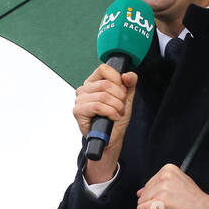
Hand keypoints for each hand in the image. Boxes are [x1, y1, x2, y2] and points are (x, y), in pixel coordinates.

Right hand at [74, 64, 137, 182]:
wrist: (111, 138)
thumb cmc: (115, 118)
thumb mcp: (126, 98)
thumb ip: (129, 84)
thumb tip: (128, 75)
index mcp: (93, 83)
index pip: (104, 69)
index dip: (117, 79)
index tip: (122, 91)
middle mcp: (84, 90)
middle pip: (105, 83)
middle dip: (119, 96)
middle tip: (121, 106)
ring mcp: (79, 100)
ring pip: (103, 96)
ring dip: (116, 106)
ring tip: (118, 113)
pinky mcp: (78, 111)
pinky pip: (98, 106)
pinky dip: (110, 112)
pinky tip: (113, 117)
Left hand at [136, 163, 208, 208]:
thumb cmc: (197, 201)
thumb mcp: (180, 184)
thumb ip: (161, 185)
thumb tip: (140, 192)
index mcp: (169, 170)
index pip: (149, 183)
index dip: (150, 195)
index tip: (156, 201)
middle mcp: (165, 177)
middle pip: (144, 192)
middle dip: (147, 203)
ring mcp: (163, 190)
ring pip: (141, 201)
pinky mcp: (161, 203)